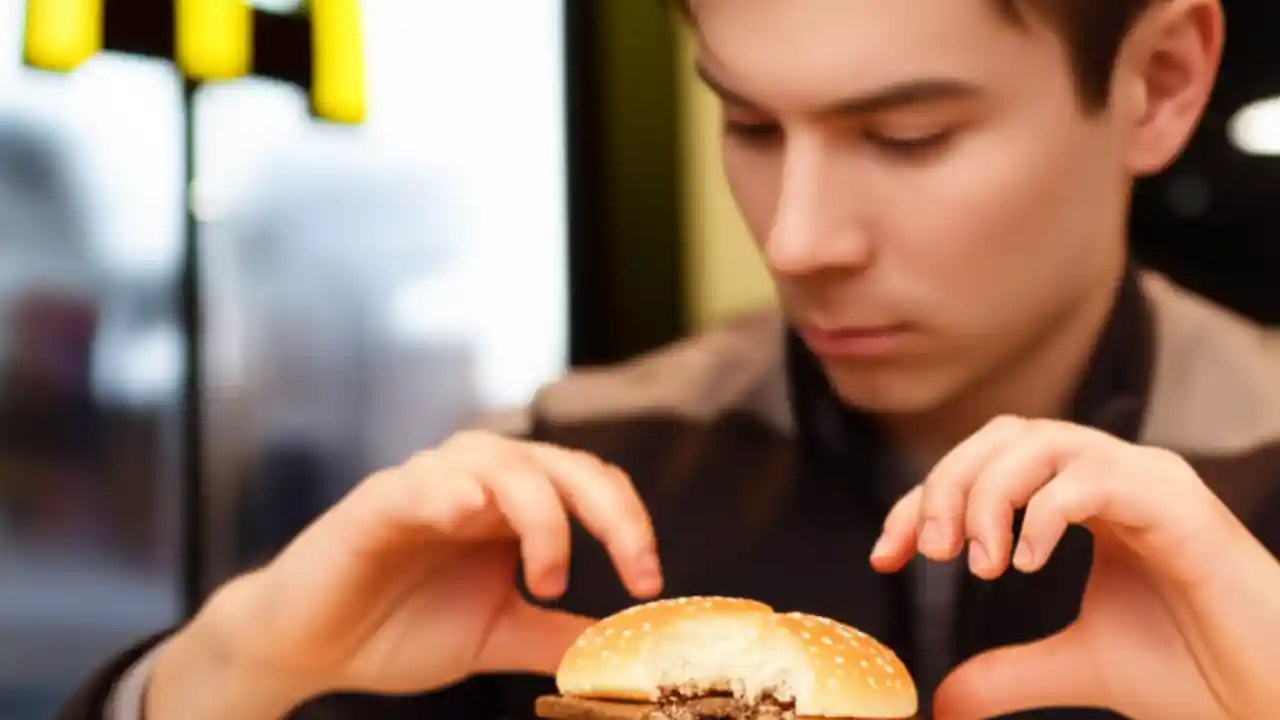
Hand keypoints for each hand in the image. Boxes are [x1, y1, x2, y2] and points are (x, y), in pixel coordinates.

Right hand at [147, 430, 661, 718]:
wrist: (311, 647)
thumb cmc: (398, 627)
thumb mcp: (496, 634)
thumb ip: (557, 635)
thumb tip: (627, 647)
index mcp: (511, 506)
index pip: (589, 483)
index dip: (630, 522)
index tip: (649, 582)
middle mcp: (477, 482)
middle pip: (560, 464)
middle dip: (610, 512)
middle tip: (633, 569)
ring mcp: (428, 486)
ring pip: (503, 462)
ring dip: (541, 514)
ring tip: (545, 580)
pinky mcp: (377, 503)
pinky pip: (421, 483)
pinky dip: (449, 490)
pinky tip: (470, 512)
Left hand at [870, 416, 1279, 719]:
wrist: (1271, 698)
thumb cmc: (1195, 669)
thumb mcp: (1078, 665)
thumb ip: (1008, 672)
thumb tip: (943, 700)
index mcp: (1087, 497)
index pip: (987, 467)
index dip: (925, 500)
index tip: (886, 553)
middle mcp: (1114, 474)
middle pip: (1004, 436)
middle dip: (947, 485)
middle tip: (925, 552)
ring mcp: (1148, 480)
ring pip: (1043, 441)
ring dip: (989, 494)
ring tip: (978, 563)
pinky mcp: (1178, 504)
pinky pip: (1095, 478)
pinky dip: (1047, 511)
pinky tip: (1026, 563)